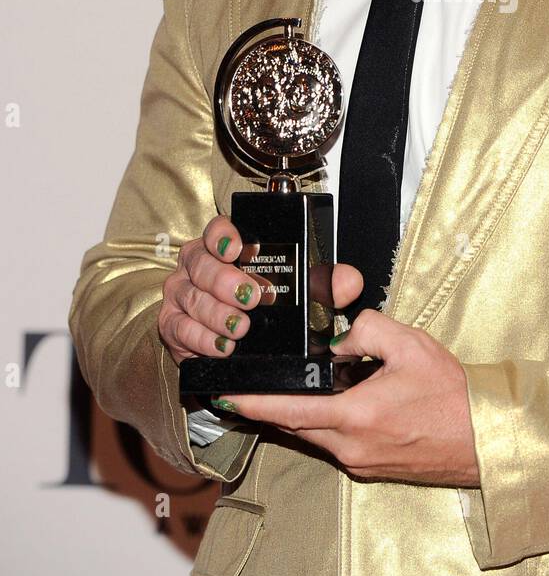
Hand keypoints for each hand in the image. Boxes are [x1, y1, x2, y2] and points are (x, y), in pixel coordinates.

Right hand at [158, 214, 363, 365]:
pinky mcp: (172, 325)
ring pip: (192, 298)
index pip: (216, 229)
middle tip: (250, 297)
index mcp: (223, 247)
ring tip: (239, 327)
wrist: (234, 344)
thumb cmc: (264, 306)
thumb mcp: (298, 291)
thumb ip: (325, 283)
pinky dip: (202, 339)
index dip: (223, 235)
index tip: (238, 248)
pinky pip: (180, 329)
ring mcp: (181, 294)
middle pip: (201, 264)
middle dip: (225, 280)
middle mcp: (196, 266)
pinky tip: (222, 346)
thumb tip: (349, 282)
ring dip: (216, 314)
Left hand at [215, 305, 479, 487]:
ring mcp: (359, 462)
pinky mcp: (369, 468)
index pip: (287, 411)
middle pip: (293, 425)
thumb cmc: (452, 396)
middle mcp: (350, 447)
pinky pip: (333, 443)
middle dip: (270, 406)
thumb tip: (338, 334)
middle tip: (250, 386)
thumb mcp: (410, 345)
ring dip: (299, 413)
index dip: (251, 404)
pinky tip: (334, 402)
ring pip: (312, 435)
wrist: (483, 437)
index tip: (224, 397)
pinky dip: (324, 422)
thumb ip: (366, 329)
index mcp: (355, 416)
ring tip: (292, 389)